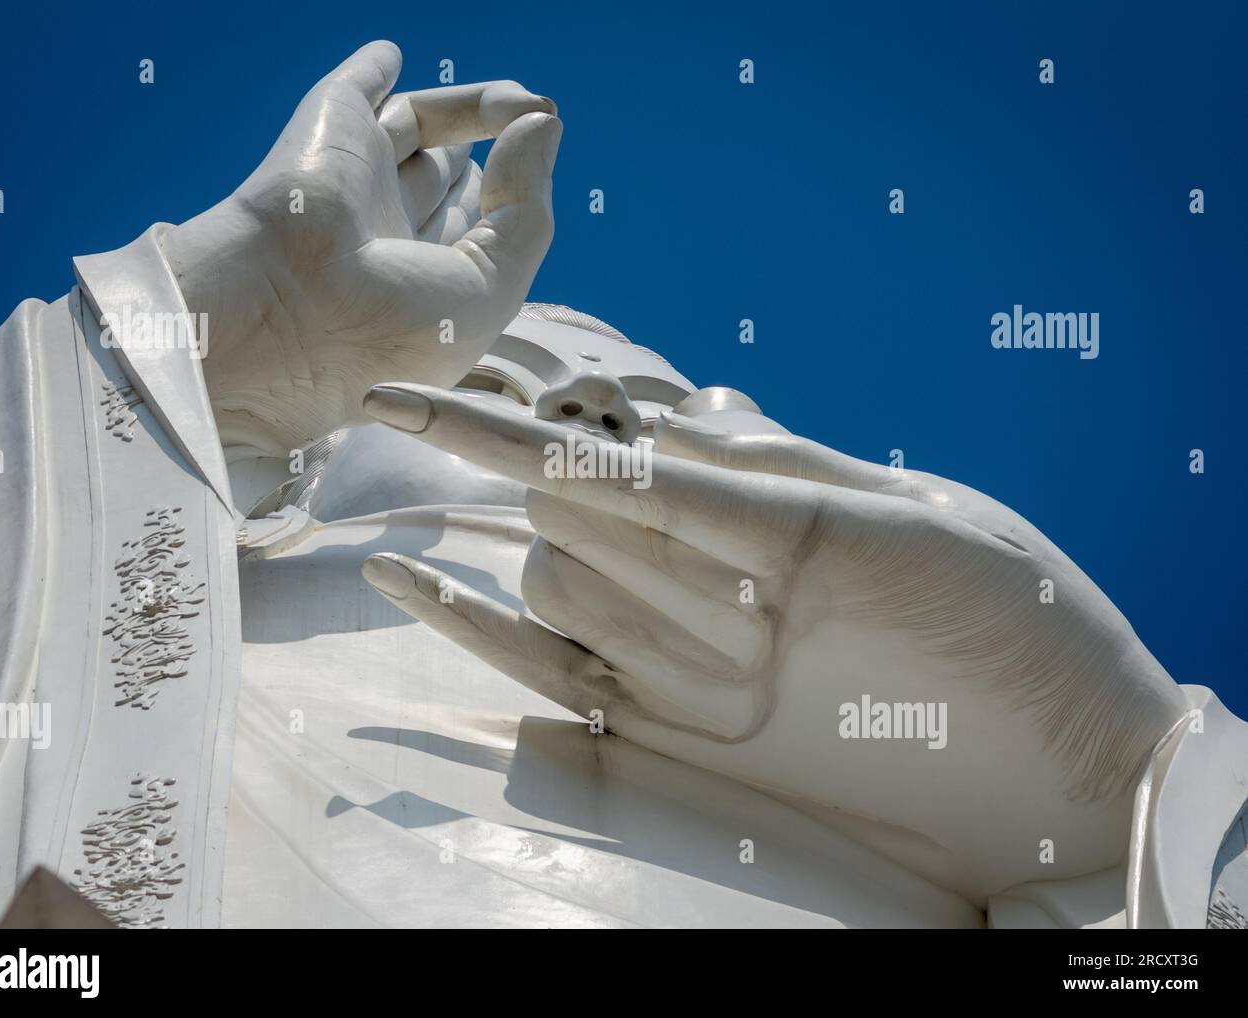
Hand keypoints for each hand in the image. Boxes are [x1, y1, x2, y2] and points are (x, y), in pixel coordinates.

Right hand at [163, 41, 560, 453]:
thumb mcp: (495, 285)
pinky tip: (393, 55)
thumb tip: (542, 123)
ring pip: (421, 127)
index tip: (542, 178)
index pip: (474, 231)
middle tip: (539, 119)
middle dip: (496, 156)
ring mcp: (355, 180)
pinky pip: (358, 88)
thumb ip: (529, 206)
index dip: (514, 202)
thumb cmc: (395, 327)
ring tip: (519, 97)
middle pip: (447, 178)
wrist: (293, 313)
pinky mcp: (330, 130)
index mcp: (420, 283)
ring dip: (474, 104)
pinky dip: (376, 68)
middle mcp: (385, 234)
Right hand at [360, 383, 1190, 897]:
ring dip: (628, 599)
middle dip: (621, 532)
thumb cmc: (1020, 632)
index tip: (399, 396)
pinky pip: (543, 671)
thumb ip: (784, 472)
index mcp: (758, 510)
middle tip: (761, 601)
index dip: (498, 427)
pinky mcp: (665, 731)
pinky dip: (465, 625)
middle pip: (576, 514)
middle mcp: (699, 574)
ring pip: (559, 580)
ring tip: (762, 656)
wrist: (1063, 772)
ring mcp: (674, 653)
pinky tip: (395, 576)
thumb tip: (662, 430)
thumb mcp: (921, 519)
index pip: (606, 455)